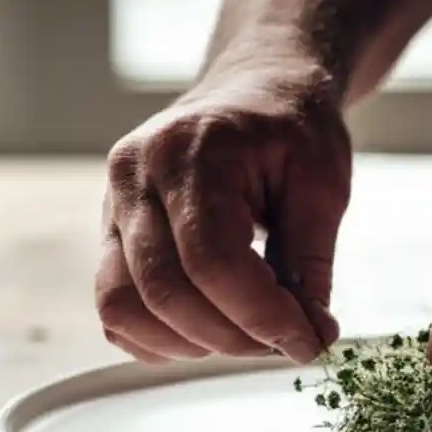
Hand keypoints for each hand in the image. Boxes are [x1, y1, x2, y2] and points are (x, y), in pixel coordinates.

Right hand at [97, 64, 351, 362]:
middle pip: (165, 291)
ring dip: (195, 343)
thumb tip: (310, 334)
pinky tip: (211, 331)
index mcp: (189, 151)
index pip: (212, 259)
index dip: (261, 315)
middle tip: (285, 341)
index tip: (307, 340)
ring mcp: (112, 205)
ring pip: (125, 307)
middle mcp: (134, 177)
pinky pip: (115, 311)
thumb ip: (312, 260)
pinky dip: (161, 339)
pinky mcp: (108, 234)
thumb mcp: (323, 182)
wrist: (254, 89)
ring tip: (250, 335)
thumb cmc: (290, 126)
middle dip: (234, 336)